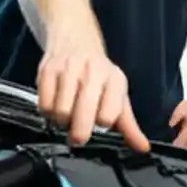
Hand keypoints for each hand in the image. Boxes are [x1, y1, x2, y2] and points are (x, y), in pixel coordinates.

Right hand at [36, 46, 150, 153]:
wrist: (75, 38)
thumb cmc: (99, 73)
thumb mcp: (118, 94)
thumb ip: (129, 124)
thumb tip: (143, 148)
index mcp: (114, 79)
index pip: (108, 115)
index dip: (101, 124)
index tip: (98, 123)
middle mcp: (93, 72)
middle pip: (82, 115)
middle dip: (79, 133)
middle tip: (78, 136)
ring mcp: (68, 69)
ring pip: (60, 112)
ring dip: (61, 121)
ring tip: (67, 114)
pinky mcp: (48, 69)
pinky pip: (44, 104)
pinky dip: (47, 111)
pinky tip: (55, 104)